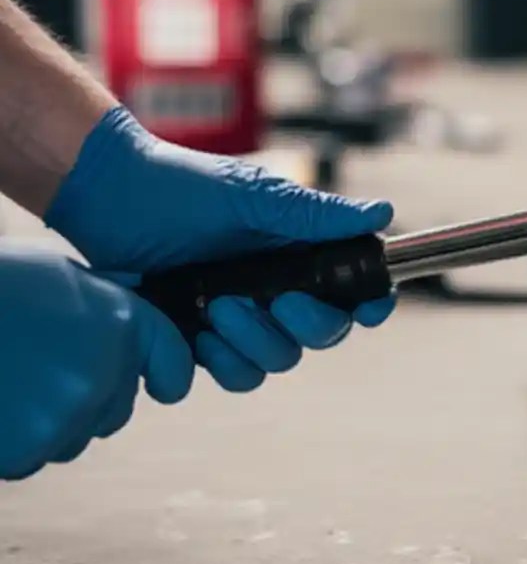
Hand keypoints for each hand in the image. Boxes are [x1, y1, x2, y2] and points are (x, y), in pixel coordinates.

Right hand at [0, 245, 193, 480]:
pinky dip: (9, 443)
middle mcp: (108, 370)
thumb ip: (103, 299)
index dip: (165, 376)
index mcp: (123, 321)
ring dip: (44, 424)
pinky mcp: (28, 448)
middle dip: (87, 401)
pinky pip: (29, 459)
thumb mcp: (56, 272)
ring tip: (7, 383)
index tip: (157, 386)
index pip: (174, 365)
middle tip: (34, 372)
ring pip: (72, 439)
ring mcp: (69, 413)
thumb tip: (130, 307)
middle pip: (117, 410)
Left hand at [43, 107, 396, 392]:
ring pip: (271, 364)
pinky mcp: (192, 342)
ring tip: (214, 306)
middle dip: (304, 326)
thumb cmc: (182, 185)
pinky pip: (216, 377)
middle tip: (273, 301)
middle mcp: (275, 294)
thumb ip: (318, 214)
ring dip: (250, 344)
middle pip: (320, 338)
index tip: (367, 308)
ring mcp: (236, 322)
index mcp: (301, 259)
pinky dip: (202, 364)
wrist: (106, 194)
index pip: (355, 296)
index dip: (370, 307)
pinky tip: (183, 331)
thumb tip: (383, 214)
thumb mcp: (255, 195)